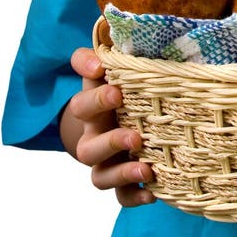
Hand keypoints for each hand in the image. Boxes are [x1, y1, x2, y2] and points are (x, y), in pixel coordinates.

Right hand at [66, 47, 155, 206]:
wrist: (118, 113)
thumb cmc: (122, 84)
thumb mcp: (112, 67)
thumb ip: (105, 54)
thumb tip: (107, 40)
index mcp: (93, 108)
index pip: (82, 104)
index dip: (96, 100)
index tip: (117, 91)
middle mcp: (95, 137)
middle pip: (87, 150)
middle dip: (111, 143)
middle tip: (135, 136)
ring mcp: (106, 162)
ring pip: (100, 177)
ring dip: (122, 174)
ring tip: (146, 168)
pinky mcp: (122, 181)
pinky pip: (122, 197)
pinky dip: (135, 196)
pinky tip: (153, 191)